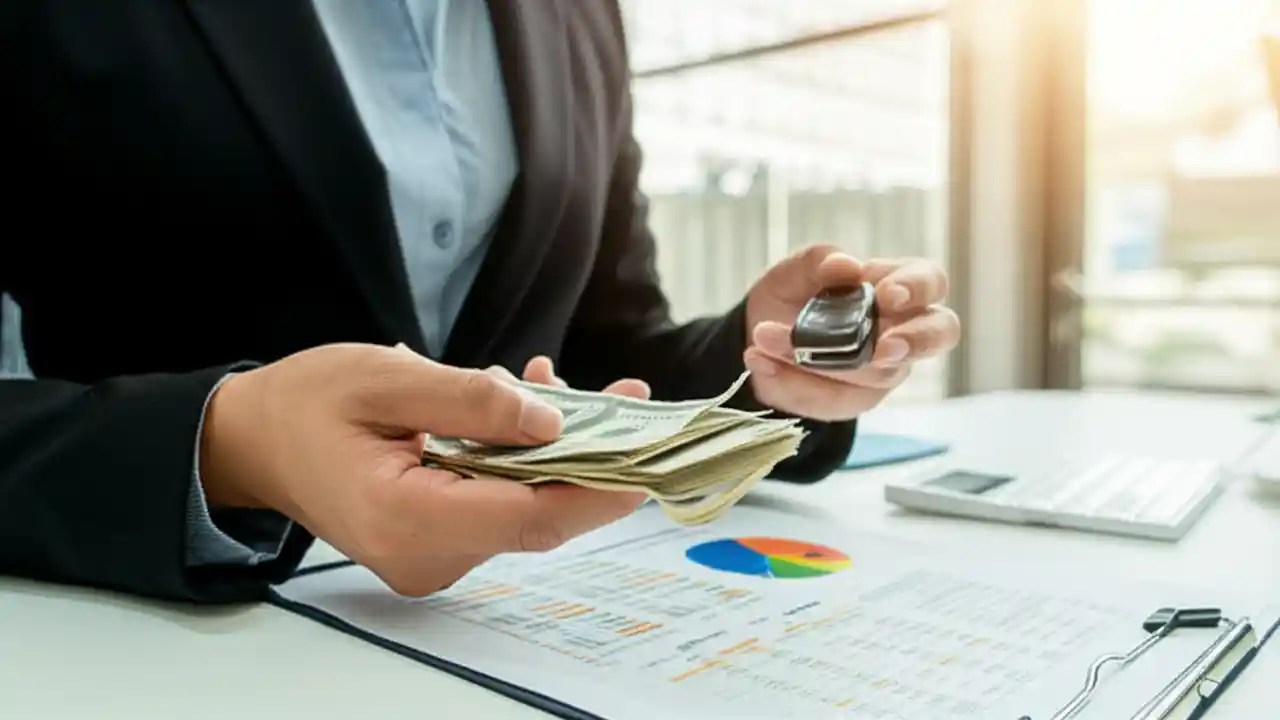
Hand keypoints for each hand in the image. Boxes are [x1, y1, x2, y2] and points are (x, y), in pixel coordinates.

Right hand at [198, 344, 645, 596]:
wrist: (253, 441)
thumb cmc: (307, 404)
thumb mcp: (388, 378)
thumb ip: (471, 400)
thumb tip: (550, 419)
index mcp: (406, 518)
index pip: (531, 518)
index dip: (598, 489)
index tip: (648, 456)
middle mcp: (425, 554)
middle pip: (537, 515)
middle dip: (587, 455)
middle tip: (626, 396)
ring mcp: (431, 556)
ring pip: (522, 506)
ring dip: (552, 447)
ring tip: (556, 380)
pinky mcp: (437, 544)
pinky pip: (498, 502)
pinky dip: (519, 458)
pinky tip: (523, 405)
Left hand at [743, 245, 959, 420]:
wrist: (759, 333)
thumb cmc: (795, 293)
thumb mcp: (796, 269)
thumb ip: (820, 261)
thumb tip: (846, 266)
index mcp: (897, 285)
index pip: (931, 282)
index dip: (918, 288)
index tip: (888, 295)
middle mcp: (902, 329)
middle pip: (939, 334)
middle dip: (915, 341)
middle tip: (881, 348)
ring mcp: (884, 369)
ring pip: (875, 375)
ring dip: (817, 359)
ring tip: (766, 337)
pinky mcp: (854, 399)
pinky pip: (832, 400)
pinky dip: (791, 382)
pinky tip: (761, 361)